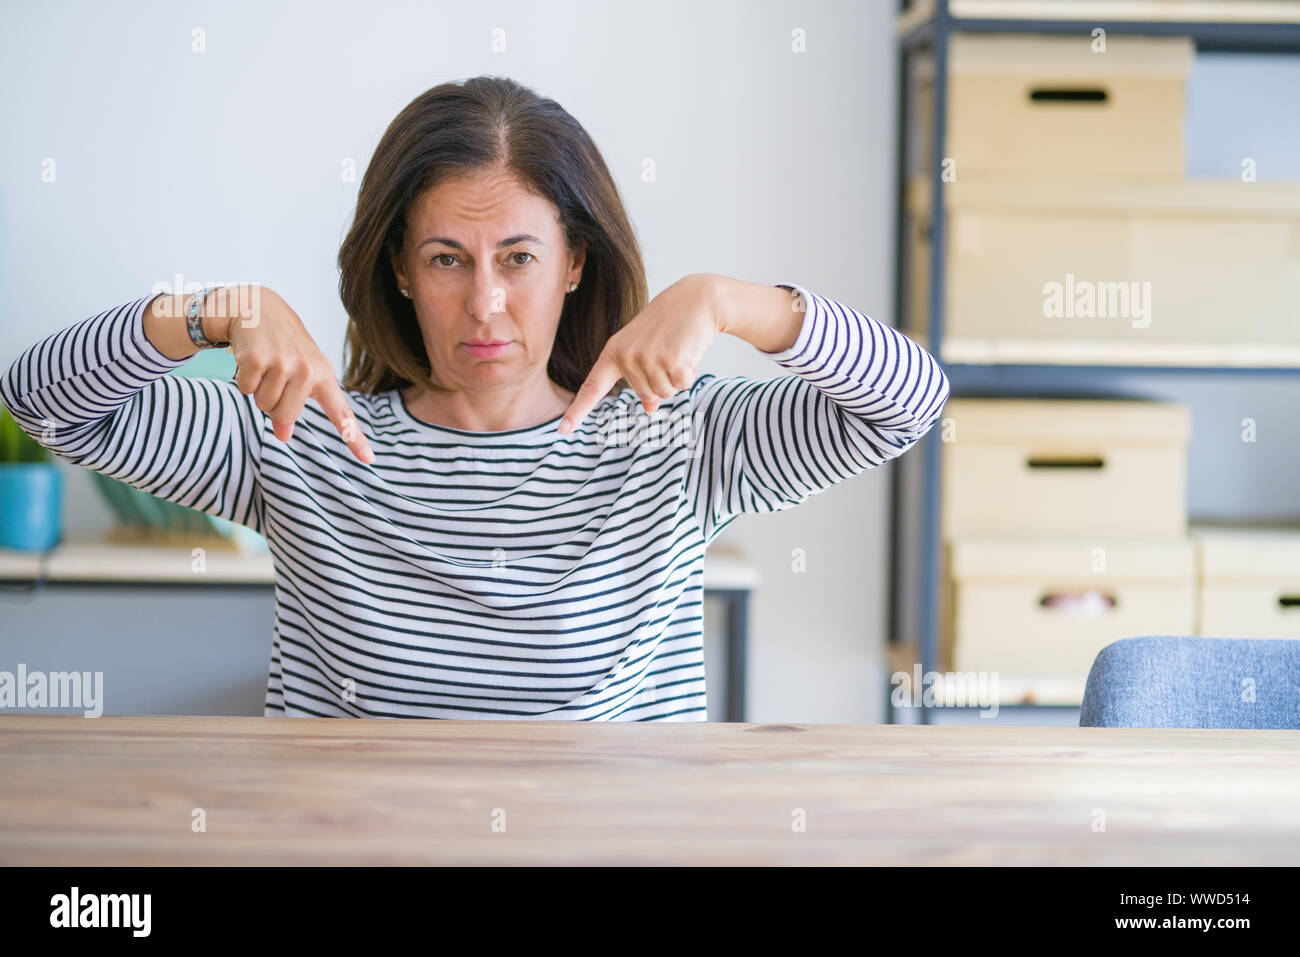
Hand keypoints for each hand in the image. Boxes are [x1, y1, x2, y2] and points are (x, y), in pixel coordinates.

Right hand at [221, 285, 375, 463]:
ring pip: (263, 404)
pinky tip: (251, 358)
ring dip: (257, 389)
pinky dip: (243, 378)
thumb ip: (295, 406)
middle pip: (285, 415)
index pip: (342, 413)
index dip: (354, 438)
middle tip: (275, 377)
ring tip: (264, 365)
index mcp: (324, 375)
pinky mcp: (258, 359)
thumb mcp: (297, 374)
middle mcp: (308, 370)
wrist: (259, 308)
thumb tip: (284, 436)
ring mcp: (283, 363)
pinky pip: (245, 389)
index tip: (369, 459)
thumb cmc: (283, 346)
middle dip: (273, 404)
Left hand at [558, 273, 722, 434]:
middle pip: (646, 395)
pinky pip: (681, 385)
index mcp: (614, 352)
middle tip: (668, 351)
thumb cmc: (670, 324)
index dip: (577, 411)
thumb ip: (643, 378)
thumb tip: (650, 409)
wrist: (696, 298)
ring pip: (664, 393)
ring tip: (677, 350)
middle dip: (663, 380)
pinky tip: (688, 351)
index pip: (592, 387)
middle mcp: (626, 356)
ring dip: (676, 378)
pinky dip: (689, 373)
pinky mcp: (670, 360)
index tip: (563, 430)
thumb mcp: (649, 349)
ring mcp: (647, 358)